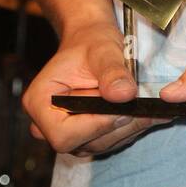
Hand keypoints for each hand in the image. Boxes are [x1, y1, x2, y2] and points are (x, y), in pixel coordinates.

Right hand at [23, 18, 172, 157]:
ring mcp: (68, 132)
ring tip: (145, 105)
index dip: (95, 126)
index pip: (63, 135)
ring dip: (127, 128)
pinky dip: (129, 127)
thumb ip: (112, 72)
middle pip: (84, 144)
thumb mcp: (103, 50)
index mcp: (40, 102)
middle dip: (116, 126)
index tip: (121, 109)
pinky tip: (143, 110)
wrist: (92, 41)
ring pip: (100, 145)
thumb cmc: (91, 42)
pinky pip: (109, 141)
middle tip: (143, 105)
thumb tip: (124, 95)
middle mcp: (48, 124)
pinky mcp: (86, 135)